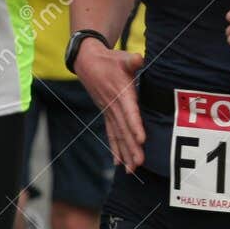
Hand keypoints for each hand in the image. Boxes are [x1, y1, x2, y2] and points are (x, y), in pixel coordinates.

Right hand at [75, 41, 146, 169]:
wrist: (88, 62)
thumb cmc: (110, 60)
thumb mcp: (122, 58)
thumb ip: (132, 60)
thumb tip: (138, 59)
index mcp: (121, 94)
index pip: (129, 112)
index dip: (135, 126)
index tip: (142, 139)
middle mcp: (114, 106)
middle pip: (124, 130)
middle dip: (132, 147)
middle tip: (139, 164)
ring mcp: (109, 112)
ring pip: (118, 136)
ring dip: (125, 153)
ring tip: (131, 171)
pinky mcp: (106, 114)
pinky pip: (111, 134)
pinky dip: (115, 148)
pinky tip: (118, 164)